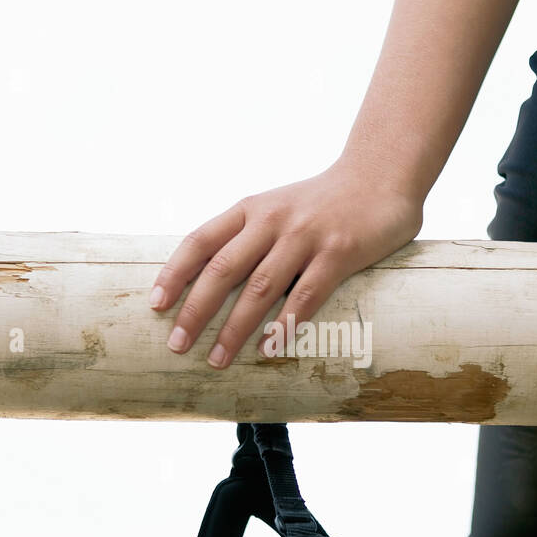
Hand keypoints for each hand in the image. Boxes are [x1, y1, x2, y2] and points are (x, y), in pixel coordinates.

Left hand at [150, 168, 423, 368]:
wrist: (381, 177)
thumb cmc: (323, 203)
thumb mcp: (277, 208)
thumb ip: (248, 236)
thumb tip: (210, 284)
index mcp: (250, 209)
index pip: (201, 241)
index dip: (175, 273)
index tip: (156, 305)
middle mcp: (272, 220)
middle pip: (223, 269)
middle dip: (196, 310)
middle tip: (177, 345)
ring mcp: (306, 236)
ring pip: (260, 288)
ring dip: (234, 328)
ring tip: (218, 359)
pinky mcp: (339, 253)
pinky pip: (306, 295)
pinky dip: (284, 325)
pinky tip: (268, 348)